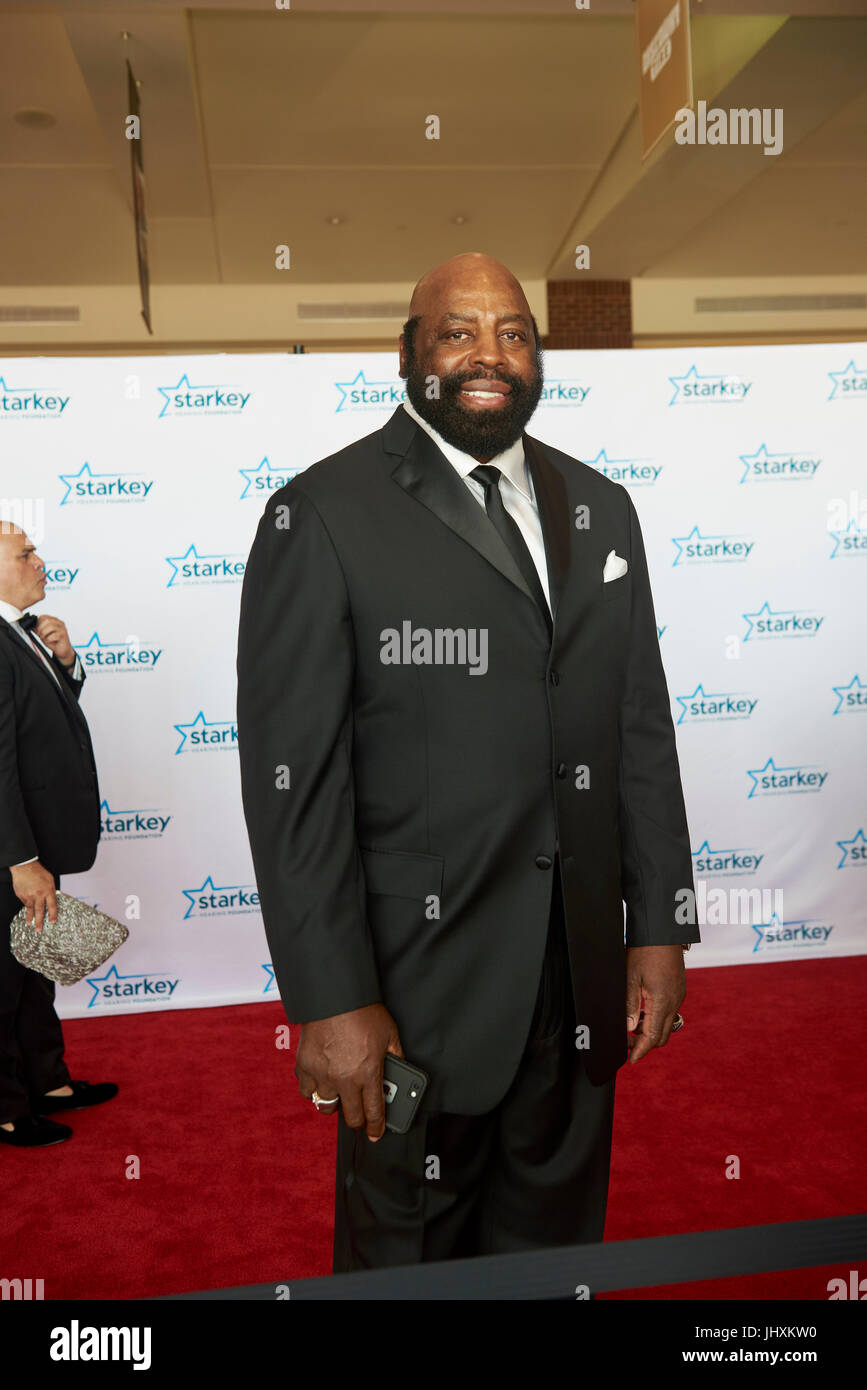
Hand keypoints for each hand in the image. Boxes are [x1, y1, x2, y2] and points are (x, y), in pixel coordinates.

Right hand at [10, 861, 57, 932]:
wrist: (25, 867)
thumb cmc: (38, 872)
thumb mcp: (50, 880)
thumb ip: (51, 891)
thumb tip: (53, 899)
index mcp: (48, 891)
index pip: (52, 906)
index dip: (53, 915)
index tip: (52, 922)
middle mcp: (39, 895)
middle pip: (40, 911)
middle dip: (40, 922)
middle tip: (39, 930)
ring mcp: (29, 896)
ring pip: (31, 910)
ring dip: (30, 918)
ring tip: (30, 924)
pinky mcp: (21, 896)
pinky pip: (25, 903)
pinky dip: (27, 906)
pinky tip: (27, 910)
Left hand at [34, 614, 74, 667]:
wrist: (62, 650)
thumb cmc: (54, 642)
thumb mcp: (43, 634)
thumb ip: (38, 629)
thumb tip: (31, 625)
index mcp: (54, 620)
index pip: (44, 616)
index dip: (38, 622)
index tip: (36, 629)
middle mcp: (59, 623)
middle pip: (47, 620)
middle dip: (40, 628)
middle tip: (39, 634)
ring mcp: (62, 629)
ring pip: (51, 626)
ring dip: (44, 633)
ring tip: (43, 638)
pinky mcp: (64, 635)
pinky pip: (54, 635)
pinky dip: (49, 639)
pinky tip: (49, 641)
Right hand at [295, 1003, 403, 1140]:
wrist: (333, 995)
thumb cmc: (362, 1011)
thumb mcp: (389, 1033)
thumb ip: (395, 1054)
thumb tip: (399, 1069)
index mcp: (369, 1073)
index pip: (374, 1112)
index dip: (376, 1127)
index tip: (376, 1133)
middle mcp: (345, 1079)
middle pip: (350, 1117)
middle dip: (358, 1120)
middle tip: (359, 1115)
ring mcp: (323, 1074)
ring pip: (325, 1106)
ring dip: (334, 1104)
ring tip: (339, 1095)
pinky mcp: (305, 1066)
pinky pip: (307, 1090)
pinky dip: (313, 1089)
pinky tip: (320, 1080)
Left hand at [625, 945, 685, 1064]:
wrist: (663, 932)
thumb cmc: (645, 951)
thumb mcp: (631, 977)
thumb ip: (630, 1005)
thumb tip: (630, 1028)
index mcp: (662, 1002)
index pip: (652, 1036)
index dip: (640, 1050)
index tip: (630, 1060)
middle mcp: (674, 1002)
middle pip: (662, 1035)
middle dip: (644, 1044)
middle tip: (626, 1045)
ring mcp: (678, 996)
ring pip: (666, 1024)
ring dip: (650, 1030)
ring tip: (631, 1028)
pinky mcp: (678, 990)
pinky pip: (669, 1011)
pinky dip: (656, 1018)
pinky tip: (642, 1012)